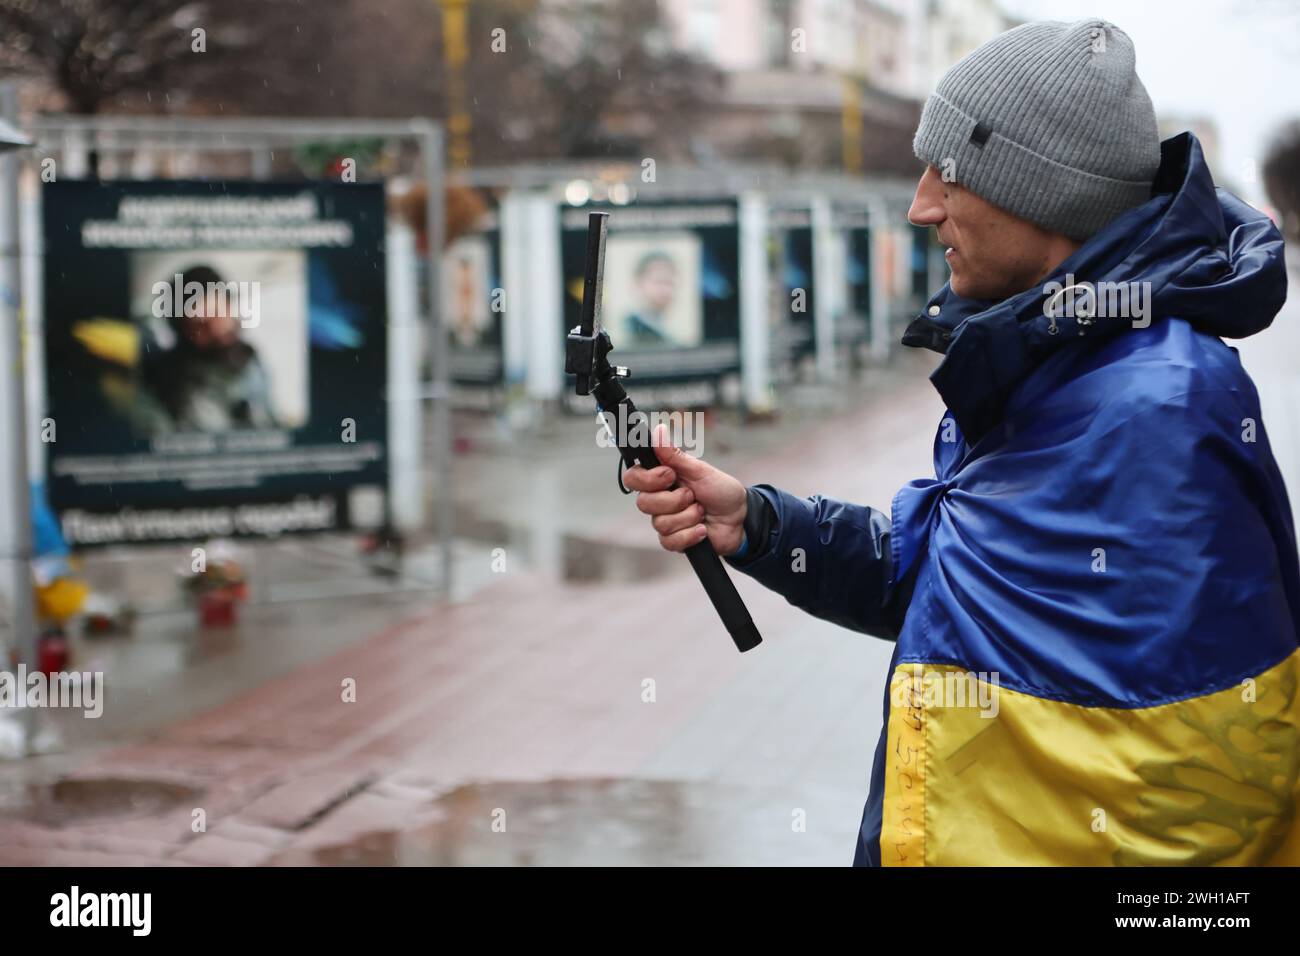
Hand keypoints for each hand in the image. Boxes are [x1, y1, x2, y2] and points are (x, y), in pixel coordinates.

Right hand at [622, 423, 747, 554]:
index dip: (647, 479)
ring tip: (702, 511)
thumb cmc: (720, 491)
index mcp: (661, 480)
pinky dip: (691, 534)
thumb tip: (658, 431)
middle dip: (674, 500)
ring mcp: (666, 521)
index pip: (633, 478)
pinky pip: (670, 541)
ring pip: (660, 523)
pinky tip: (703, 529)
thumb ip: (675, 455)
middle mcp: (659, 500)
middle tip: (692, 495)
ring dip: (688, 517)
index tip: (670, 475)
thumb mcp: (700, 470)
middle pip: (643, 503)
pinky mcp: (674, 540)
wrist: (740, 517)